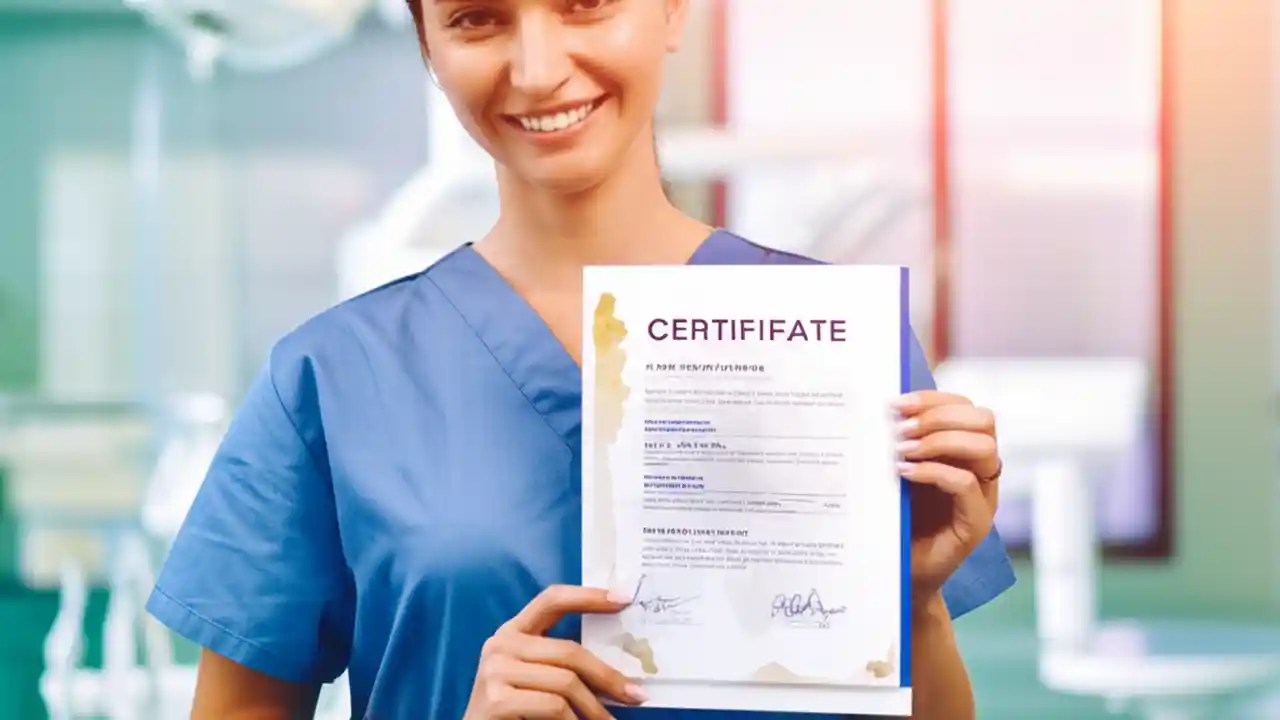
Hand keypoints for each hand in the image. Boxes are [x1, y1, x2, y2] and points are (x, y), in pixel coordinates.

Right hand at [463, 585, 648, 719]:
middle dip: (608, 677)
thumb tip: (620, 665)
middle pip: (569, 651)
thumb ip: (561, 662)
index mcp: (512, 632)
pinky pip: (554, 706)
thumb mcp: (536, 677)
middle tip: (636, 695)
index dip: (588, 595)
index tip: (624, 598)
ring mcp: (495, 671)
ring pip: (566, 682)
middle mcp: (500, 645)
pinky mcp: (497, 700)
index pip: (552, 599)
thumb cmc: (515, 711)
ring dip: (594, 709)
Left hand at [893, 391, 1000, 604]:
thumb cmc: (895, 517)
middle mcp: (981, 470)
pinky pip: (967, 484)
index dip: (934, 399)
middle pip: (984, 420)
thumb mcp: (896, 472)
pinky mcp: (976, 524)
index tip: (896, 404)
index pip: (966, 407)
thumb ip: (899, 442)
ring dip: (939, 441)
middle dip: (939, 415)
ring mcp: (983, 497)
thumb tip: (881, 408)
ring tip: (902, 451)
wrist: (897, 572)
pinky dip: (935, 472)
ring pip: (984, 448)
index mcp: (964, 451)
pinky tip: (905, 474)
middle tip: (901, 429)